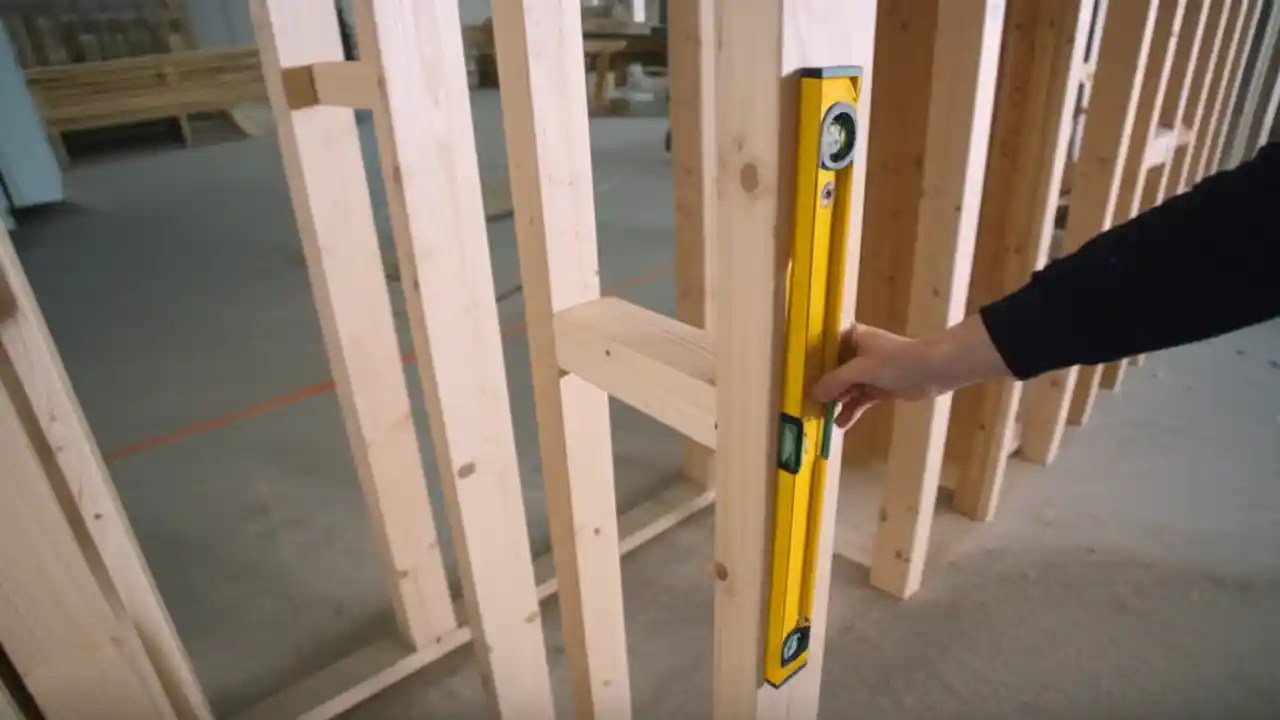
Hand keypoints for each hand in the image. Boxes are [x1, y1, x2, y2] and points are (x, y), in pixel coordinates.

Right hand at [812, 315, 1009, 427]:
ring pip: (845, 387)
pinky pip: (859, 399)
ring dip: (836, 402)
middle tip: (805, 404)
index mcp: (851, 337)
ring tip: (821, 417)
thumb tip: (813, 394)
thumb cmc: (896, 361)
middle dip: (821, 388)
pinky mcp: (879, 387)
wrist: (933, 371)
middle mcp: (857, 352)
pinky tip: (841, 424)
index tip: (796, 379)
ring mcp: (869, 371)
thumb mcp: (860, 369)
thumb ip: (835, 382)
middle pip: (832, 370)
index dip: (810, 363)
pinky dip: (851, 410)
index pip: (824, 347)